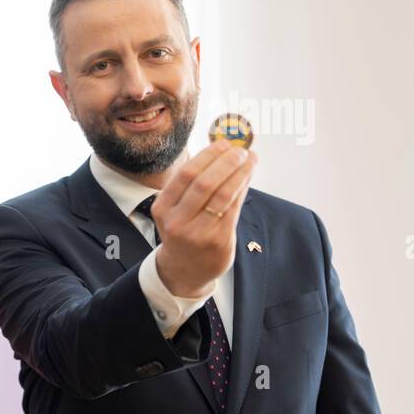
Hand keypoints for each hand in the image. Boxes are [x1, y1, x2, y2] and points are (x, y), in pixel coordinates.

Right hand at [150, 140, 257, 297]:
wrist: (184, 269)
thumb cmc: (184, 230)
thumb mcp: (176, 209)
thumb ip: (193, 184)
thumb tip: (223, 150)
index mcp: (163, 208)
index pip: (186, 175)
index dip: (208, 156)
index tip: (224, 144)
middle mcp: (176, 221)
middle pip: (204, 183)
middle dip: (226, 162)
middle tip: (241, 151)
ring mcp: (197, 233)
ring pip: (222, 195)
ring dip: (240, 173)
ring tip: (250, 159)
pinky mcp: (217, 241)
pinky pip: (233, 209)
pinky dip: (242, 188)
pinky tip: (248, 177)